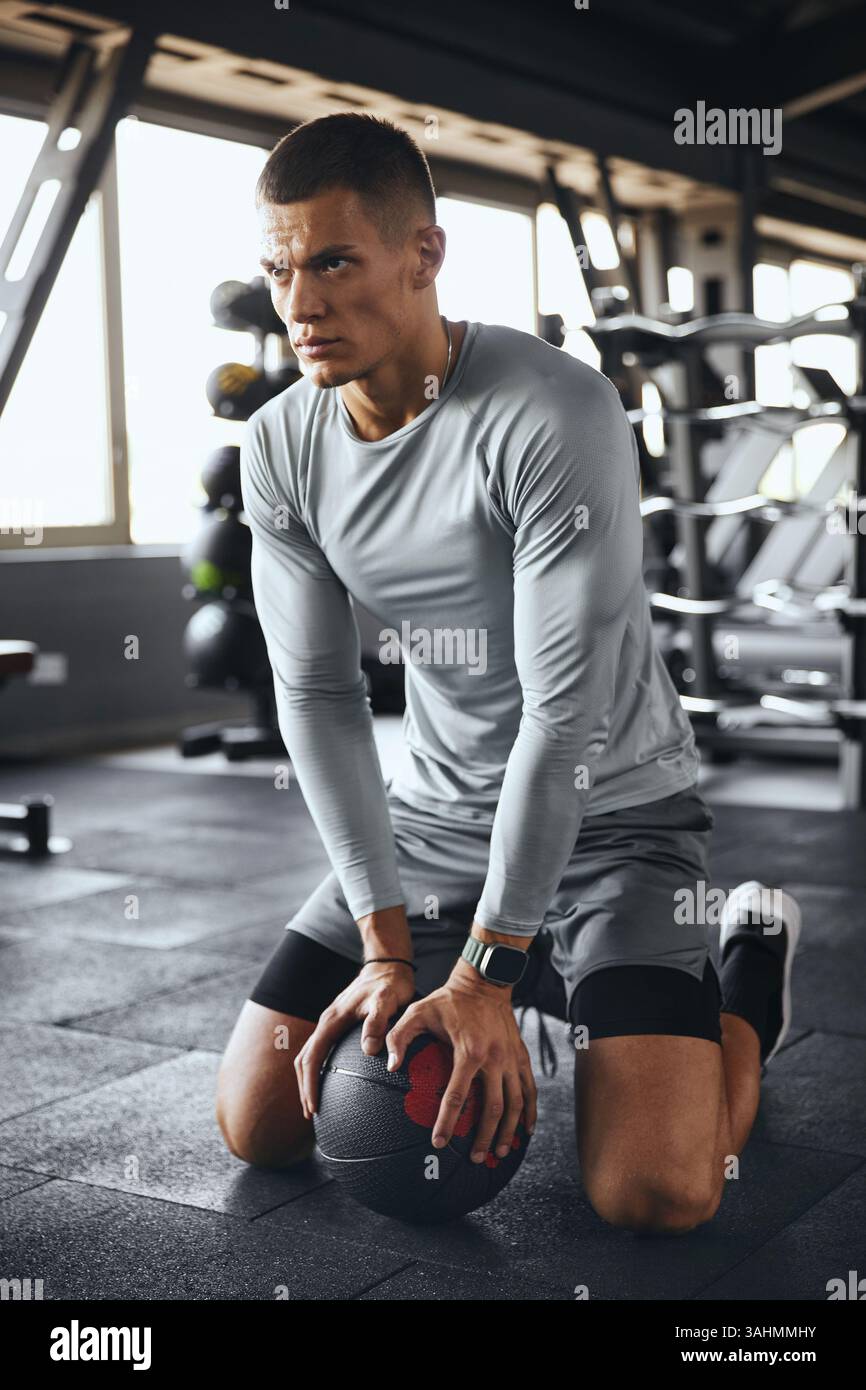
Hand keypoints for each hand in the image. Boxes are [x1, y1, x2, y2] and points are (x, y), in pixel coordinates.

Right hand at [294, 961, 416, 1119]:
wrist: (388, 966)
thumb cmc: (389, 984)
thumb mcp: (386, 1001)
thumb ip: (378, 1023)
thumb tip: (368, 1051)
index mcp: (331, 1021)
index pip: (312, 1058)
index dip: (310, 1084)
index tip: (313, 1107)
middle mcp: (326, 1023)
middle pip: (304, 1060)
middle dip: (304, 1088)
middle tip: (311, 1114)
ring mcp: (331, 1024)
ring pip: (311, 1056)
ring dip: (309, 1080)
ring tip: (316, 1104)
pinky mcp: (339, 1025)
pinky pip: (323, 1051)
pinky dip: (320, 1070)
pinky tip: (334, 1083)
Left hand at [384, 963, 536, 1161]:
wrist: (485, 983)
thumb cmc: (448, 1000)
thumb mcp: (417, 1011)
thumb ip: (398, 1037)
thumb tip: (389, 1066)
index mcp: (469, 1051)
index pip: (457, 1096)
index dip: (447, 1122)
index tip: (439, 1143)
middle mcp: (495, 1058)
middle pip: (493, 1107)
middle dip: (485, 1137)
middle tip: (475, 1159)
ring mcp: (511, 1058)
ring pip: (515, 1103)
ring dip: (508, 1130)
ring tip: (500, 1152)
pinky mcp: (521, 1056)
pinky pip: (530, 1089)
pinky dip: (529, 1111)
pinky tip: (525, 1130)